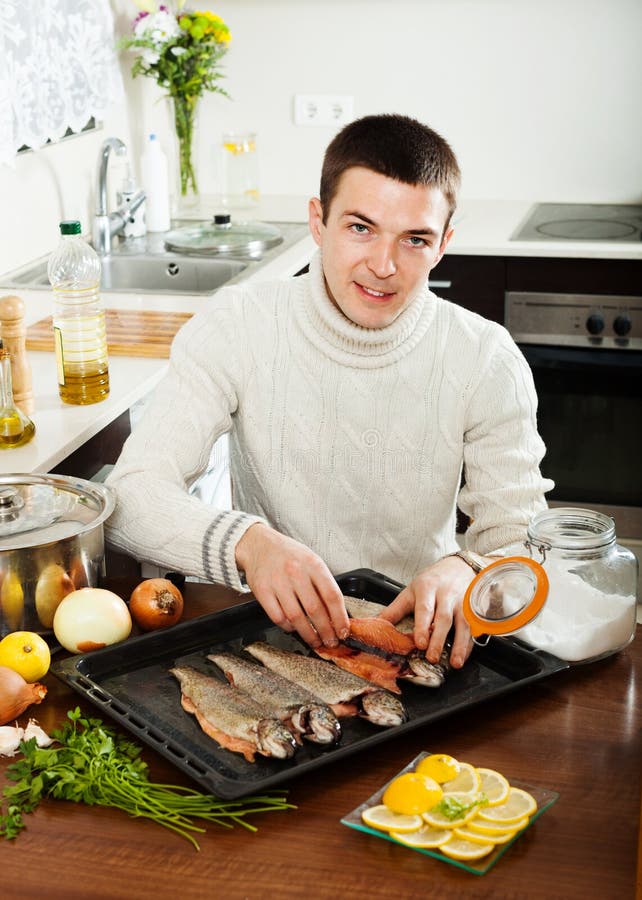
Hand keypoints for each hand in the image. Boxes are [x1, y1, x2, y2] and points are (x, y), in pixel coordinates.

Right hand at [235, 523, 348, 648]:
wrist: (260, 545)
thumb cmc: (289, 555)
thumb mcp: (312, 560)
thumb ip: (324, 583)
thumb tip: (337, 613)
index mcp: (313, 564)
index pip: (332, 595)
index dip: (340, 617)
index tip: (344, 631)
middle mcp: (296, 572)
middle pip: (315, 609)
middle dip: (326, 631)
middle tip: (331, 642)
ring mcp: (278, 582)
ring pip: (296, 617)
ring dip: (308, 634)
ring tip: (315, 641)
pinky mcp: (262, 592)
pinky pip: (278, 617)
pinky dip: (288, 627)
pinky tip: (294, 628)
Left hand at [378, 557, 479, 668]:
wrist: (458, 566)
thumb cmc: (432, 581)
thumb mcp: (411, 591)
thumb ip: (395, 609)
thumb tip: (376, 625)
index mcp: (427, 588)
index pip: (425, 608)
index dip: (422, 626)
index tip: (420, 643)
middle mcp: (446, 595)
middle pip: (443, 618)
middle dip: (438, 640)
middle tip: (432, 657)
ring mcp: (462, 602)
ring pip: (462, 624)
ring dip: (459, 645)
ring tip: (455, 663)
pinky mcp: (474, 609)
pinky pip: (474, 628)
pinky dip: (470, 644)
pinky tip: (464, 656)